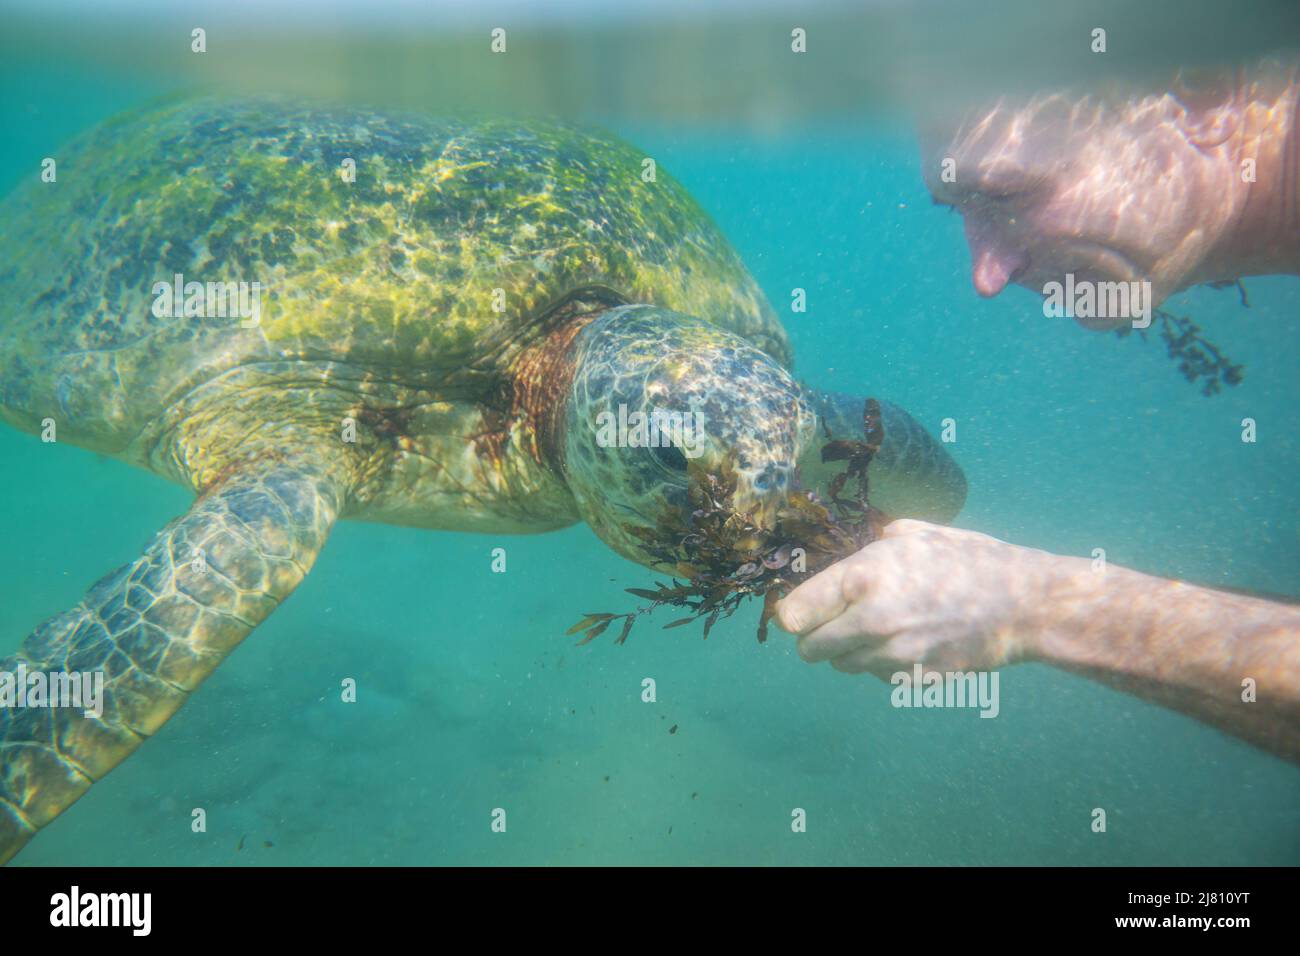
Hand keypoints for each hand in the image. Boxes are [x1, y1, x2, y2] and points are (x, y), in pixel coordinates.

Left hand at [775, 519, 1069, 676]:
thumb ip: (867, 549)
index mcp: (863, 578)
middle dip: (814, 637)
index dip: (793, 613)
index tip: (799, 611)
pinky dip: (881, 664)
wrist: (1022, 604)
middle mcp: (871, 622)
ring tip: (877, 628)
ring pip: (842, 665)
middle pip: (810, 649)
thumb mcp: (911, 535)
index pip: (796, 614)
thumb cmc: (968, 559)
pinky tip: (908, 641)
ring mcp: (893, 656)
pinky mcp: (913, 679)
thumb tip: (841, 559)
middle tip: (829, 625)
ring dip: (849, 651)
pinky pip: (877, 676)